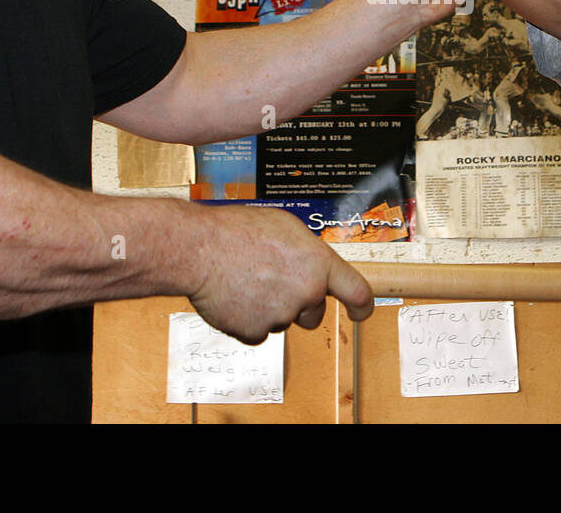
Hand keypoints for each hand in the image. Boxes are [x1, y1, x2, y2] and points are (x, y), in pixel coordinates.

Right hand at [188, 206, 372, 344]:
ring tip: (246, 281)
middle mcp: (306, 291)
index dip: (362, 306)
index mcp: (318, 263)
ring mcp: (282, 314)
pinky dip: (247, 320)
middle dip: (299, 304)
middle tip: (272, 282)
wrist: (198, 249)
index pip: (357, 291)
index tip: (361, 313)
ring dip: (269, 308)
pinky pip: (258, 332)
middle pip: (314, 314)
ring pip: (282, 321)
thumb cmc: (236, 231)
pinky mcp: (255, 331)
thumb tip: (313, 265)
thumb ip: (307, 252)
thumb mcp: (285, 227)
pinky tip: (235, 297)